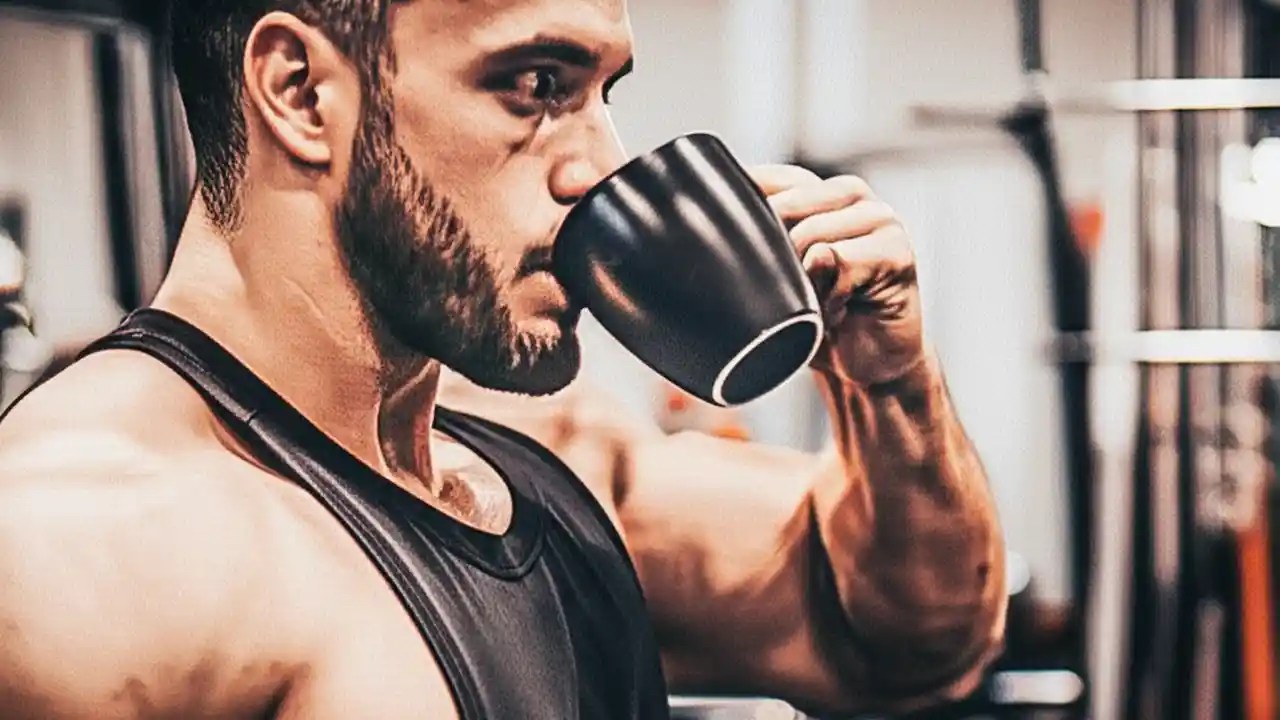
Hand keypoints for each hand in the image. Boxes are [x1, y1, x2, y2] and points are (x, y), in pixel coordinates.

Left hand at [748, 165, 924, 386]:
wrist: (864, 368)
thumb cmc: (816, 320)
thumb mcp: (773, 278)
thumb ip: (752, 244)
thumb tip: (718, 225)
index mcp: (815, 190)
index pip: (765, 181)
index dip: (741, 218)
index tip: (735, 256)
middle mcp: (849, 194)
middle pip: (782, 207)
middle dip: (772, 259)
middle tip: (788, 296)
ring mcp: (879, 218)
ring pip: (810, 235)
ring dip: (803, 285)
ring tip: (817, 307)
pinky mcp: (896, 250)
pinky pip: (840, 264)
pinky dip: (830, 298)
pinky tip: (839, 312)